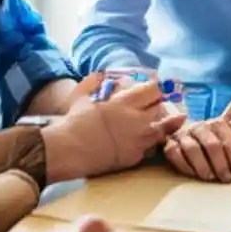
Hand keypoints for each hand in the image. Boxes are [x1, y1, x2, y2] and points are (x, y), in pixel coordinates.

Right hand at [43, 74, 186, 180]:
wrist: (68, 150)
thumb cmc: (73, 122)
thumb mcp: (81, 96)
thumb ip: (93, 83)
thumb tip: (100, 75)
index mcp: (125, 102)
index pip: (153, 90)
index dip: (156, 89)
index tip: (157, 88)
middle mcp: (137, 119)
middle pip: (160, 108)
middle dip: (159, 105)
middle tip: (159, 104)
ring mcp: (138, 139)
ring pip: (161, 130)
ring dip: (162, 125)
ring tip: (161, 122)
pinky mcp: (135, 157)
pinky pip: (150, 148)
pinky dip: (149, 144)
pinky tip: (146, 141)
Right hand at [163, 119, 230, 181]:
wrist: (184, 139)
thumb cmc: (211, 145)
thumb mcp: (227, 145)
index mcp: (217, 124)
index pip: (228, 140)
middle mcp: (200, 126)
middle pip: (212, 145)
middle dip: (221, 165)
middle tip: (225, 178)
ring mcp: (183, 134)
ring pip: (193, 149)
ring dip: (203, 166)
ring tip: (210, 177)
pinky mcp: (168, 144)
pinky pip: (175, 154)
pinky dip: (185, 165)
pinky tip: (194, 174)